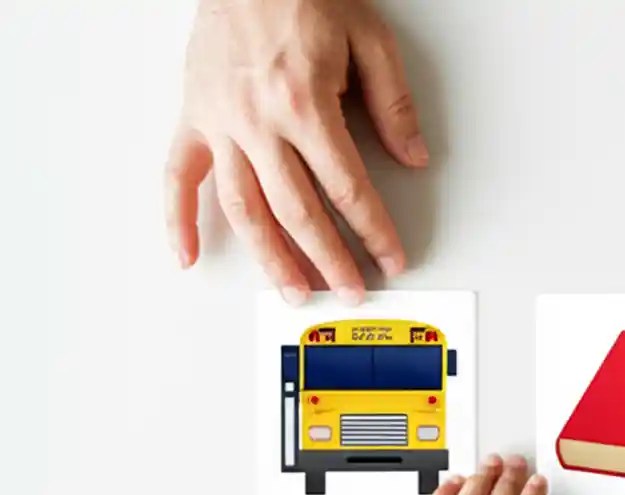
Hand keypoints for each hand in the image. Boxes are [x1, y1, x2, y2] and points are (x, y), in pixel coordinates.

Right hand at [166, 0, 428, 304]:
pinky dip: (176, 219)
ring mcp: (220, 123)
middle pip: (297, 210)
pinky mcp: (192, 116)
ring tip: (292, 290)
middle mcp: (257, 121)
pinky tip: (186, 255)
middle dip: (328, 258)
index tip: (390, 257)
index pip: (347, 188)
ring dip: (269, 257)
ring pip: (244, 207)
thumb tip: (414, 157)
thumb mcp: (369, 38)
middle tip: (350, 288)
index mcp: (305, 104)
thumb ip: (393, 102)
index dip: (373, 230)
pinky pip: (176, 176)